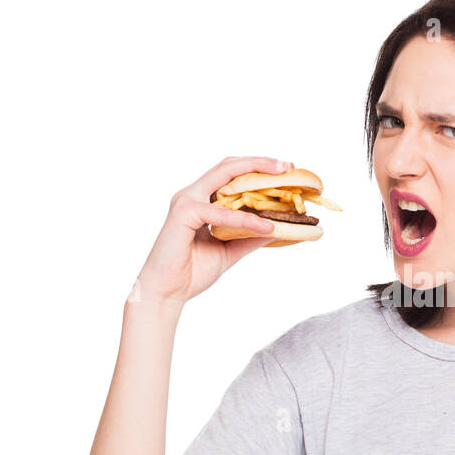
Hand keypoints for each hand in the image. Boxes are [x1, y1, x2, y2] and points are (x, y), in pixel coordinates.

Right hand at [133, 156, 292, 307]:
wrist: (167, 292)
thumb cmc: (192, 271)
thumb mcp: (230, 250)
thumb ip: (249, 236)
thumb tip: (278, 228)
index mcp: (201, 200)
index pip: (230, 174)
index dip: (256, 167)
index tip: (284, 169)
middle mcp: (192, 195)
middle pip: (228, 166)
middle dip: (259, 162)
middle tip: (287, 166)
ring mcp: (186, 201)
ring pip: (224, 176)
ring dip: (254, 174)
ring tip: (281, 178)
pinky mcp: (183, 214)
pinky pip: (220, 212)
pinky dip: (245, 218)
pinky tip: (266, 225)